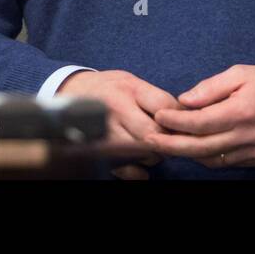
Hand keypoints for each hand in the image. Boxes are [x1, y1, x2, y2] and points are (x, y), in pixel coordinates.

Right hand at [57, 69, 177, 178]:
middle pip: (153, 132)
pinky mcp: (98, 147)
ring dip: (153, 156)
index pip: (164, 106)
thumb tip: (183, 116)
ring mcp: (107, 129)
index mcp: (130, 89)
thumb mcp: (131, 81)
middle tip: (170, 142)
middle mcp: (118, 108)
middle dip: (167, 141)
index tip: (182, 124)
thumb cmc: (109, 87)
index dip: (178, 118)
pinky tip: (141, 167)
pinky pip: (122, 167)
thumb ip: (154, 98)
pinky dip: (136, 172)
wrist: (72, 91)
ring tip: (154, 151)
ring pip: (140, 151)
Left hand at [148, 65, 254, 168]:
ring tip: (165, 143)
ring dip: (186, 153)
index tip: (158, 116)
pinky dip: (205, 158)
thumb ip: (210, 87)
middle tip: (149, 138)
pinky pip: (224, 163)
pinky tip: (191, 148)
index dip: (176, 121)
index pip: (201, 122)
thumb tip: (185, 100)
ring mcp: (252, 151)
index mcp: (242, 111)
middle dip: (172, 144)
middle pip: (201, 147)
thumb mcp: (240, 74)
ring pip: (210, 159)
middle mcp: (246, 135)